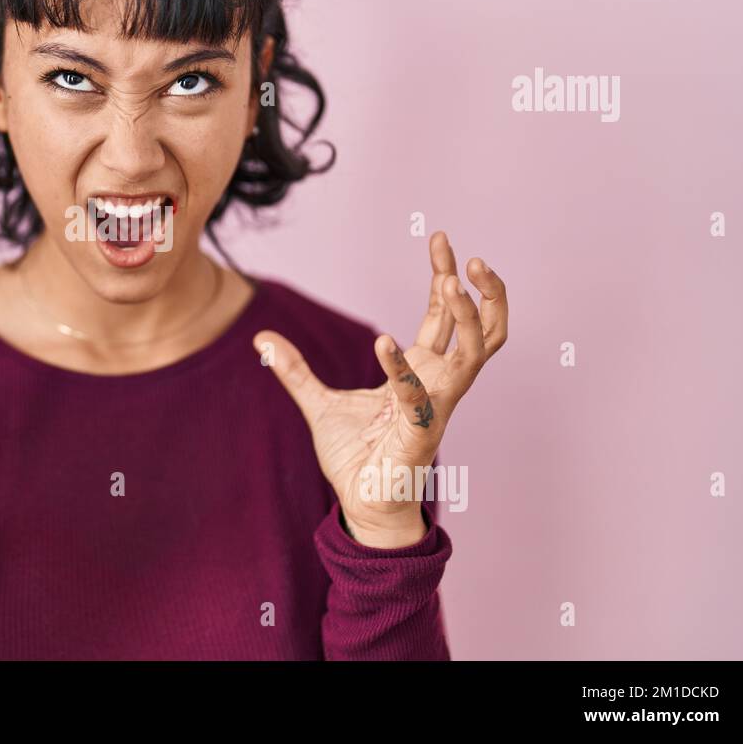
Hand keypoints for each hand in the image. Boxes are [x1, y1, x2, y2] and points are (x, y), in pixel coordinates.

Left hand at [254, 232, 507, 546]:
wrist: (360, 504)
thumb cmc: (355, 457)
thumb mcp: (317, 402)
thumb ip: (294, 369)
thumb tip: (261, 338)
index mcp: (422, 371)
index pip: (443, 316)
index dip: (444, 277)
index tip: (438, 239)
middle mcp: (438, 385)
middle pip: (477, 329)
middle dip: (481, 291)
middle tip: (469, 257)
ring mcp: (435, 407)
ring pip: (473, 356)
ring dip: (467, 318)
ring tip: (452, 283)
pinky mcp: (421, 433)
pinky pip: (419, 395)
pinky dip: (402, 368)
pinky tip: (383, 341)